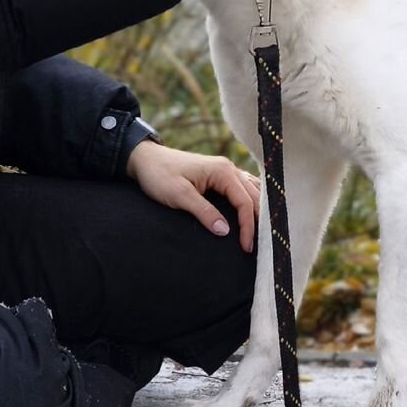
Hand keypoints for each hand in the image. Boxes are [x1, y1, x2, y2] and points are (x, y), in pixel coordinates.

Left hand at [126, 142, 259, 251]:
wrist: (146, 159)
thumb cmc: (160, 175)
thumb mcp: (179, 195)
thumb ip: (204, 212)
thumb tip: (225, 231)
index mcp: (223, 171)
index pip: (244, 201)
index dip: (248, 226)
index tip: (246, 247)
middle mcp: (229, 168)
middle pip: (253, 196)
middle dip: (258, 221)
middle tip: (258, 246)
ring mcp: (226, 170)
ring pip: (252, 191)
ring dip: (258, 210)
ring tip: (261, 232)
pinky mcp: (220, 175)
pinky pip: (244, 187)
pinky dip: (251, 201)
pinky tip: (254, 212)